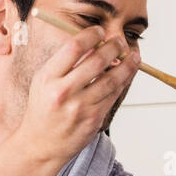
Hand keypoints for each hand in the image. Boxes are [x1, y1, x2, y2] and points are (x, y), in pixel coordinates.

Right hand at [12, 23, 139, 164]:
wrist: (41, 145)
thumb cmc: (43, 109)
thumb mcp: (44, 82)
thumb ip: (65, 63)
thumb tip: (94, 44)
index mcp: (48, 78)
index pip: (74, 47)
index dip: (91, 35)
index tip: (100, 31)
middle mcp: (64, 92)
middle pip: (97, 61)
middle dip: (114, 46)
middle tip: (120, 41)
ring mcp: (80, 108)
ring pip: (112, 79)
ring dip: (127, 64)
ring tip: (134, 56)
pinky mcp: (93, 120)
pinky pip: (113, 96)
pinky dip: (123, 82)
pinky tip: (127, 74)